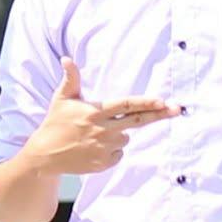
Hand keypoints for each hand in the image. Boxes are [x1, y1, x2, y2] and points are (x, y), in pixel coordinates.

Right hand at [21, 60, 179, 179]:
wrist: (44, 155)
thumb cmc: (55, 123)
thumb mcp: (62, 98)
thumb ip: (71, 78)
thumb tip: (67, 58)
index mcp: (94, 112)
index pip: (125, 105)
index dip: (145, 102)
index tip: (162, 101)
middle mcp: (102, 130)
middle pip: (137, 121)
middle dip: (159, 115)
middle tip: (176, 109)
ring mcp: (103, 148)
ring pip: (125, 139)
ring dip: (118, 134)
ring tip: (95, 133)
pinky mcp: (102, 163)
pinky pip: (118, 154)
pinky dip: (111, 150)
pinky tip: (94, 147)